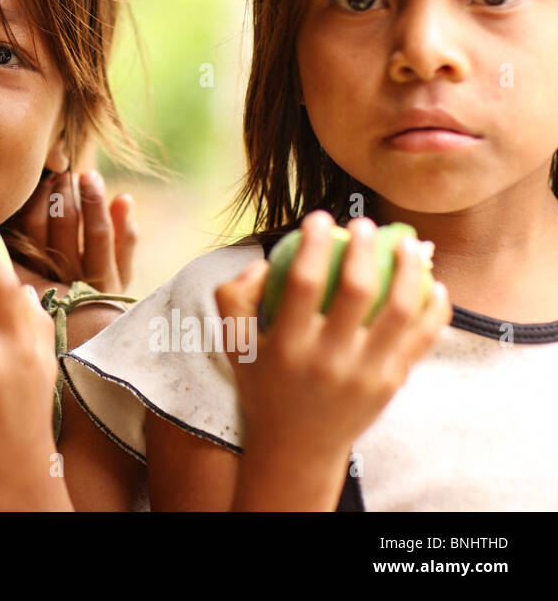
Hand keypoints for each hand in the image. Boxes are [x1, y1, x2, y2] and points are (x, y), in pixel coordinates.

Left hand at [16, 169, 136, 292]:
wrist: (67, 331)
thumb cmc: (97, 293)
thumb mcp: (121, 273)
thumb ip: (126, 238)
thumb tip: (124, 197)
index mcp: (104, 279)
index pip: (99, 232)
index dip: (94, 202)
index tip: (89, 174)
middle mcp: (71, 280)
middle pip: (65, 224)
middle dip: (65, 192)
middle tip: (64, 171)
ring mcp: (41, 278)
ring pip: (36, 227)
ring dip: (43, 197)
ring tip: (50, 180)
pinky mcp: (18, 276)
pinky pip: (16, 237)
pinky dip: (22, 213)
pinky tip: (31, 199)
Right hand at [214, 211, 450, 509]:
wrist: (297, 448)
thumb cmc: (264, 385)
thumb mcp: (233, 345)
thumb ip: (233, 297)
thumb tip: (263, 258)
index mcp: (286, 346)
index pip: (301, 283)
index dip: (312, 245)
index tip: (319, 218)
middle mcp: (327, 361)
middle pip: (355, 291)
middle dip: (364, 248)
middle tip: (364, 224)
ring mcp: (364, 374)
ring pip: (398, 311)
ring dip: (408, 270)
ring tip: (408, 244)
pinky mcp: (391, 384)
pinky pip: (421, 339)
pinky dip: (433, 308)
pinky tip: (434, 284)